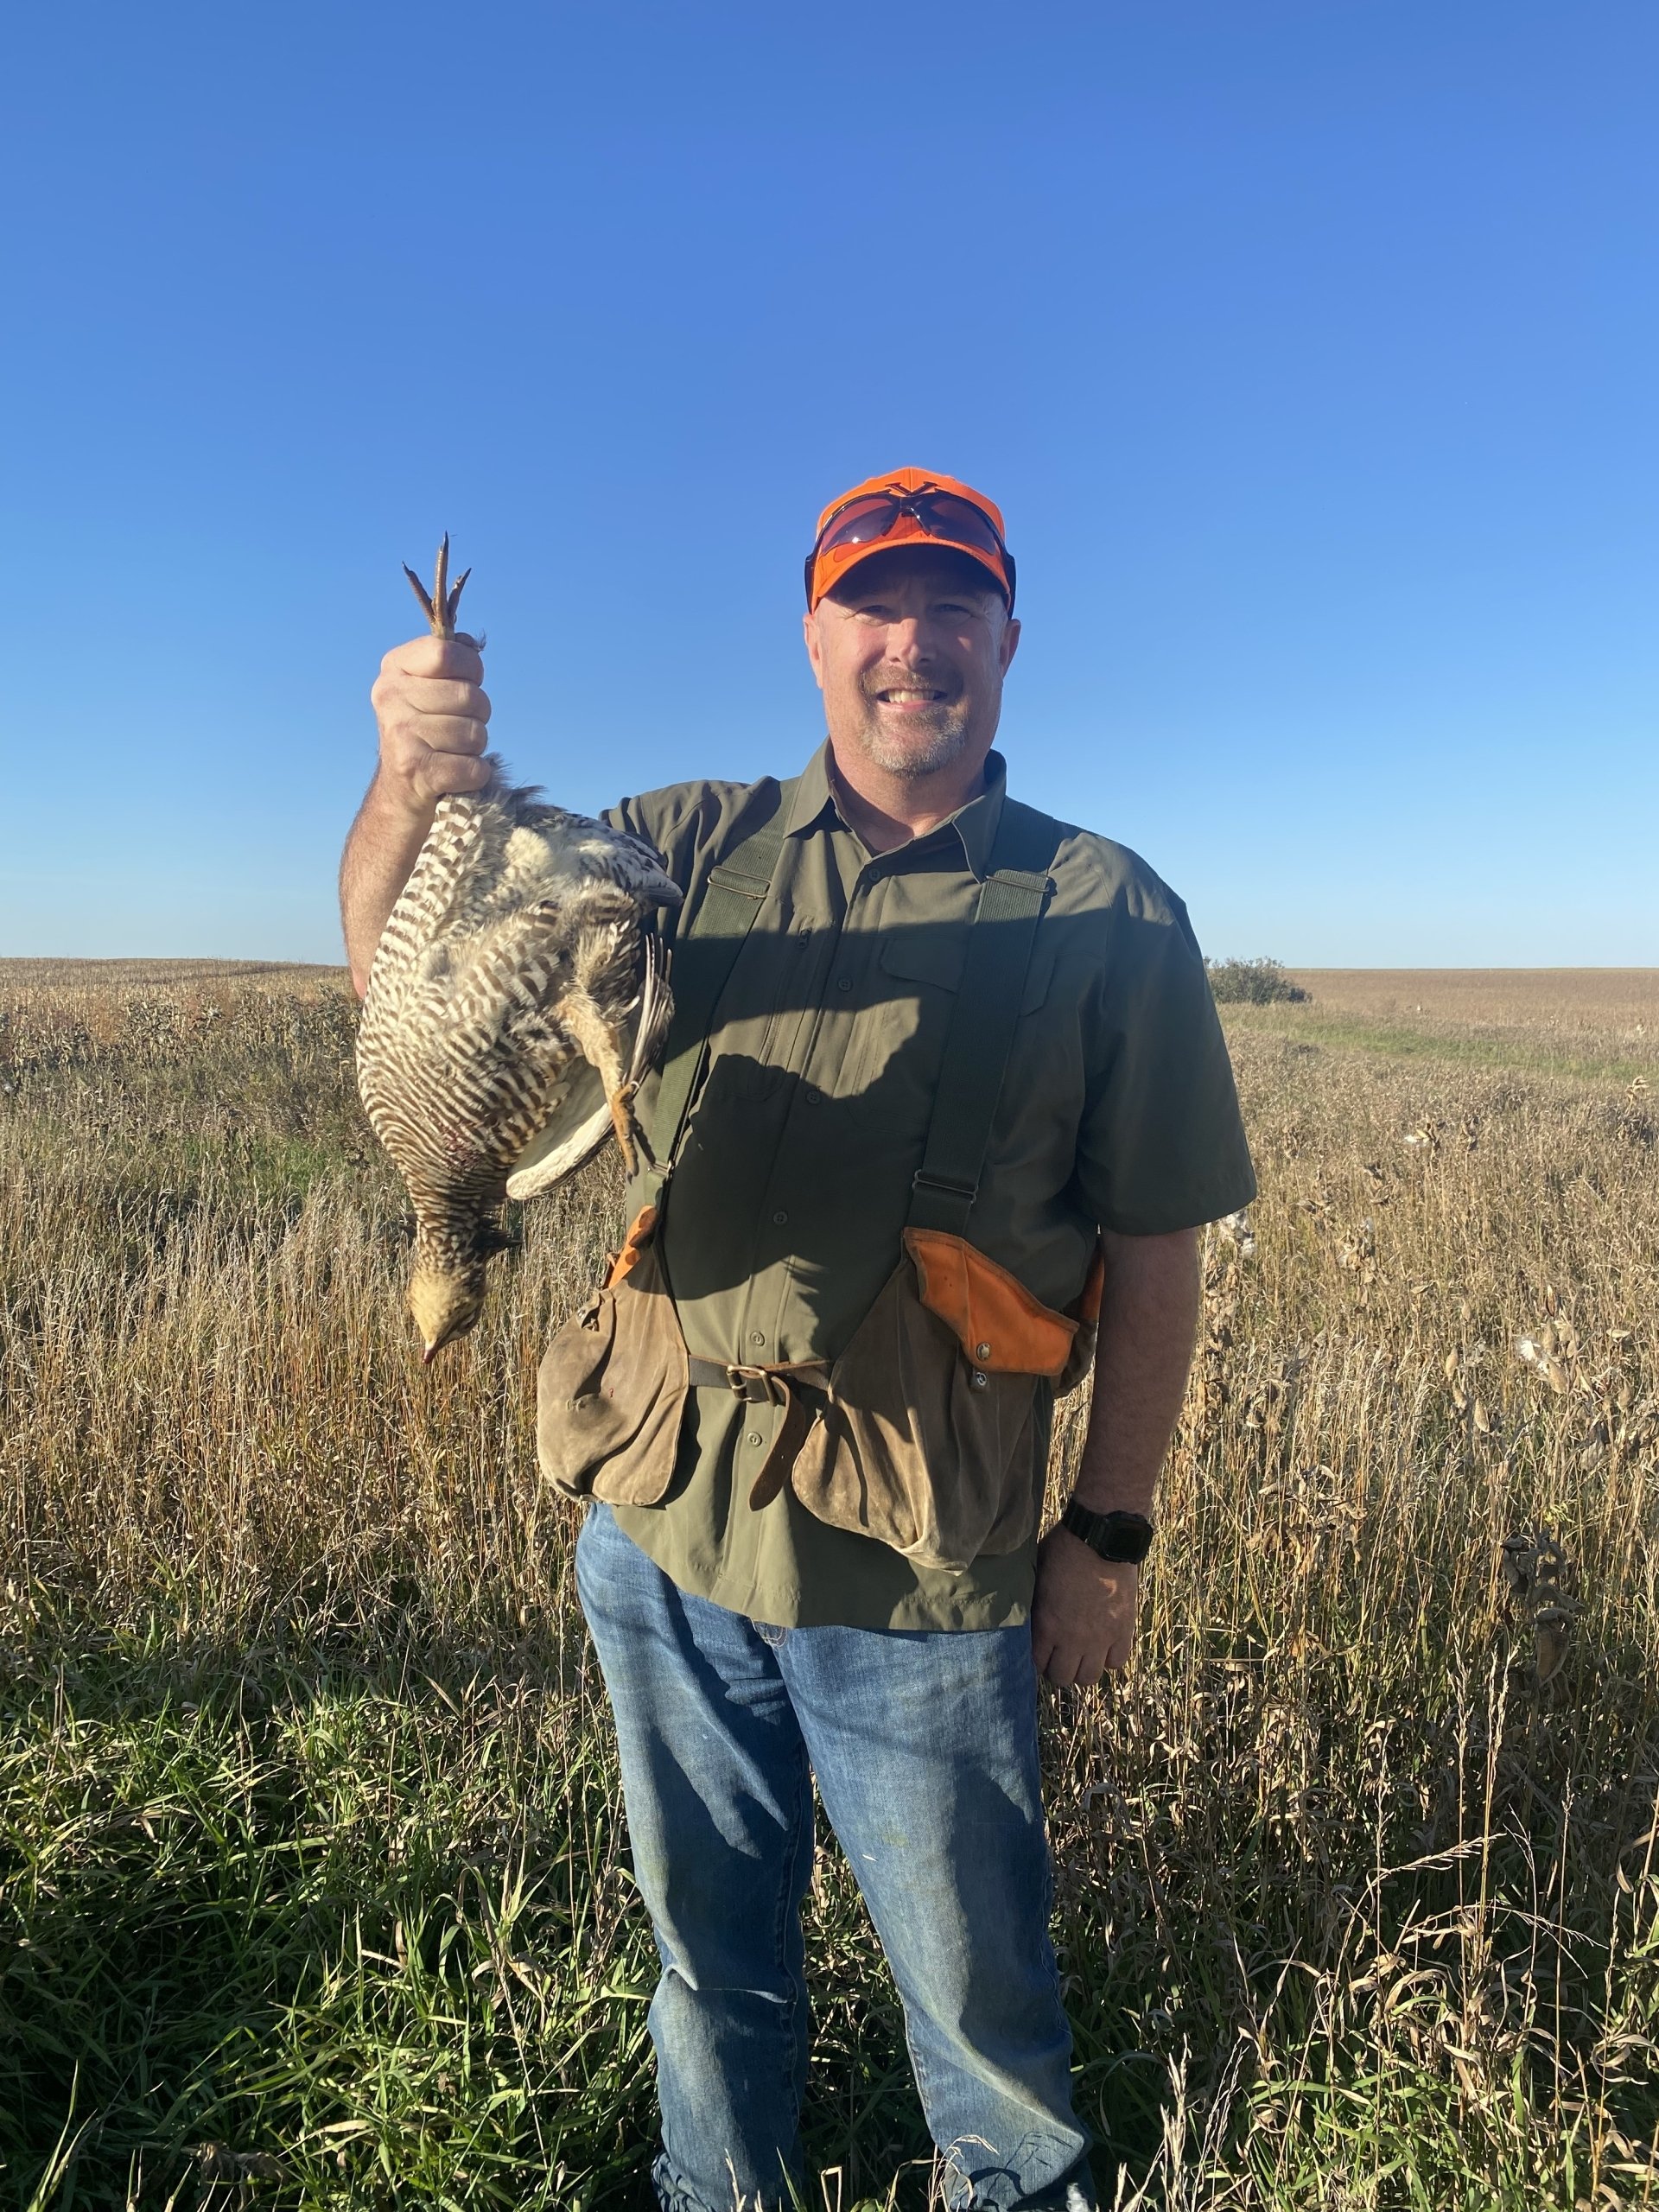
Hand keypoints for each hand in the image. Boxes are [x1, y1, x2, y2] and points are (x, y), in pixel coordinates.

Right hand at [369, 631, 492, 816]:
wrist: (399, 790)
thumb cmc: (425, 730)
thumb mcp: (428, 686)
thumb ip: (450, 659)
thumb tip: (470, 643)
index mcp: (394, 668)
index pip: (447, 653)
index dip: (471, 668)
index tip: (466, 681)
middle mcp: (390, 697)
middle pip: (470, 696)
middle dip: (478, 714)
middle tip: (457, 725)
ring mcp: (400, 735)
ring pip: (475, 733)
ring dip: (475, 747)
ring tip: (452, 750)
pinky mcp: (416, 771)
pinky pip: (474, 768)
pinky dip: (475, 774)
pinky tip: (454, 772)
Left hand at [1030, 1528, 1139, 1686]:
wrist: (1101, 1539)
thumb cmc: (1064, 1550)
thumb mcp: (1036, 1575)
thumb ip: (1034, 1602)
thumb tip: (1027, 1614)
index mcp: (1047, 1625)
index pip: (1037, 1664)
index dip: (1037, 1659)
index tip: (1040, 1651)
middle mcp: (1072, 1639)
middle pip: (1063, 1678)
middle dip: (1058, 1669)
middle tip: (1060, 1655)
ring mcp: (1100, 1638)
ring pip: (1089, 1678)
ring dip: (1083, 1668)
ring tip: (1082, 1654)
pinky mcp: (1123, 1630)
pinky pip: (1116, 1662)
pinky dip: (1109, 1658)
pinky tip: (1104, 1644)